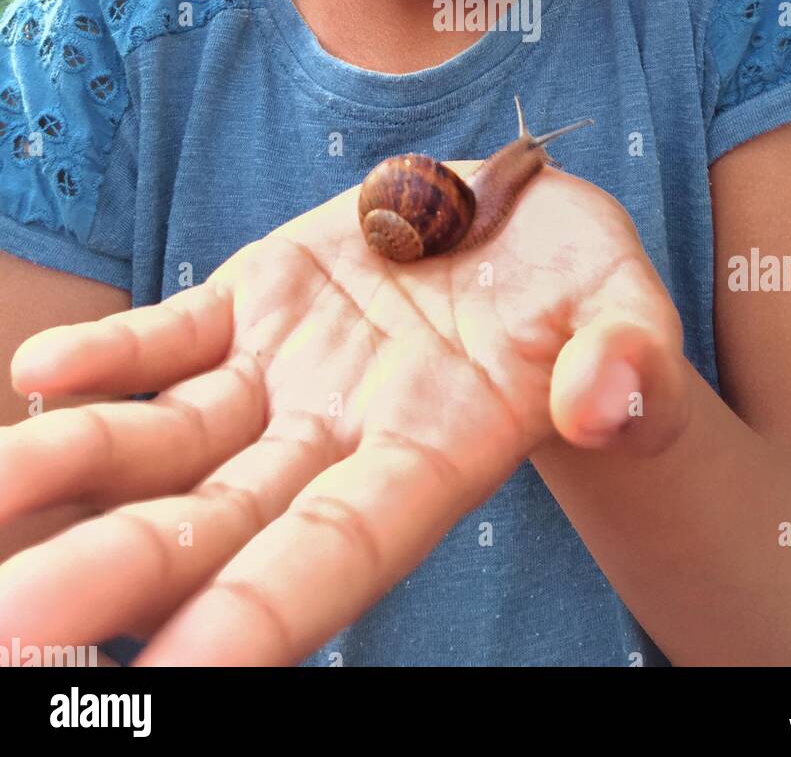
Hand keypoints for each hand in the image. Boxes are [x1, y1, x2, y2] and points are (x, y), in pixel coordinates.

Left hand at [0, 162, 688, 665]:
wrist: (512, 212)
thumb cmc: (580, 273)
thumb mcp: (624, 299)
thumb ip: (627, 355)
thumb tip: (608, 400)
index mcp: (436, 453)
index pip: (338, 553)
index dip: (261, 615)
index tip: (174, 679)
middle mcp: (340, 437)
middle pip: (219, 524)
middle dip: (120, 575)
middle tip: (15, 631)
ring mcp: (283, 374)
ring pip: (167, 443)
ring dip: (76, 468)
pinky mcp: (250, 304)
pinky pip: (168, 339)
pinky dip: (108, 360)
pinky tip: (40, 377)